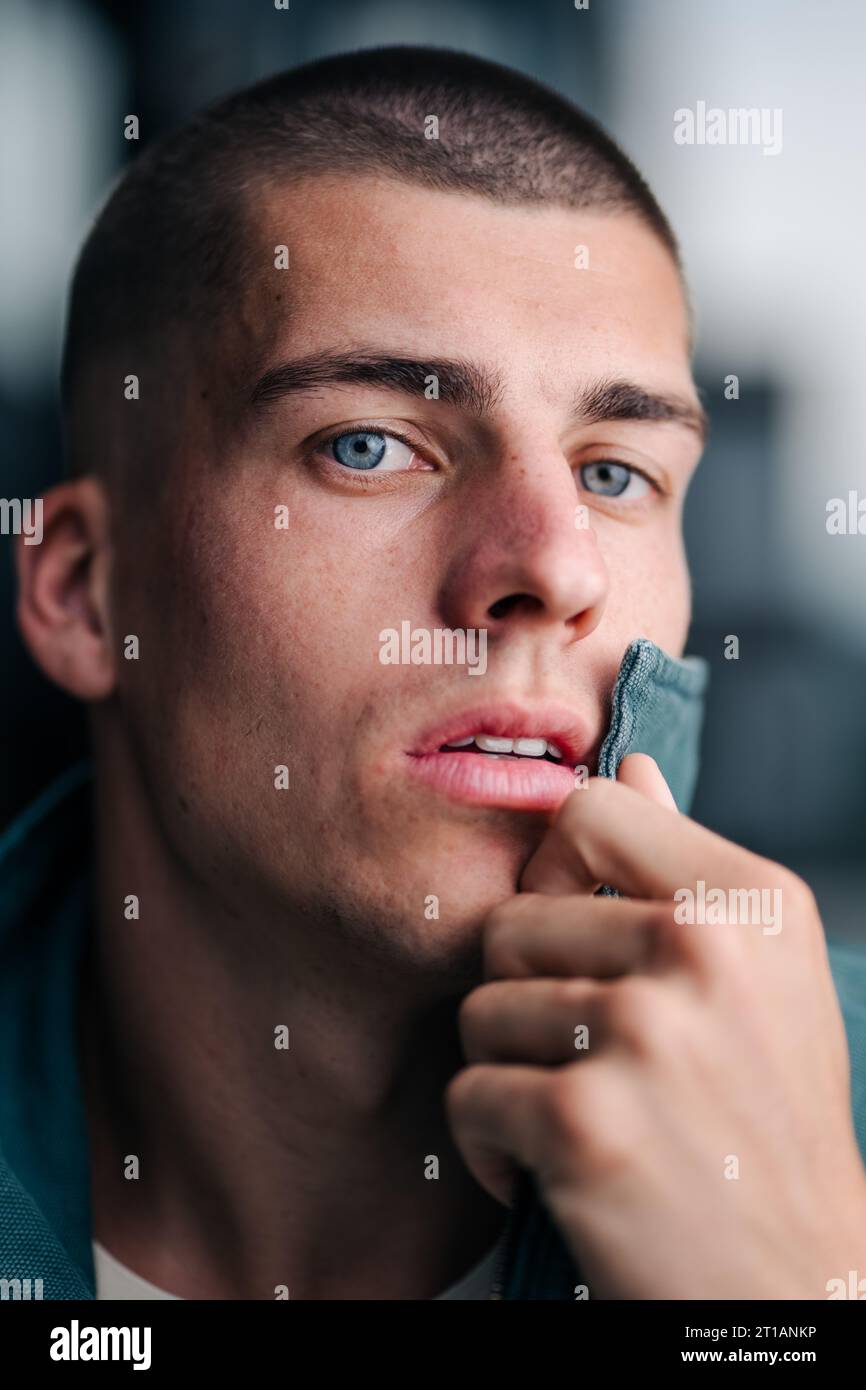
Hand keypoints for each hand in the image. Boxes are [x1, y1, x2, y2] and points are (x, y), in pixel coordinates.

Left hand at [445, 755, 865, 1297]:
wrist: (797, 1288)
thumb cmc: (766, 1121)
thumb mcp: (760, 977)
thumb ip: (682, 864)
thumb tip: (631, 763)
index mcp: (748, 900)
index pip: (590, 809)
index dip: (557, 871)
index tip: (576, 935)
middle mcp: (701, 951)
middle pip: (511, 921)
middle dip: (525, 997)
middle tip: (585, 1060)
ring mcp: (643, 1034)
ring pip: (480, 1010)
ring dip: (510, 1074)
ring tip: (578, 1113)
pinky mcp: (585, 1122)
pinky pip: (468, 1093)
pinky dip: (491, 1145)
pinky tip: (552, 1171)